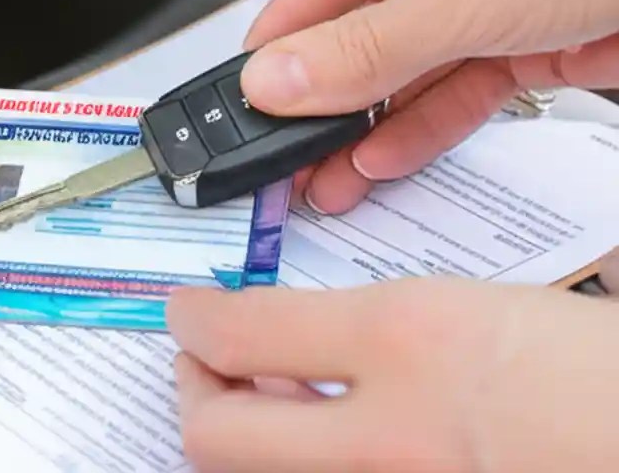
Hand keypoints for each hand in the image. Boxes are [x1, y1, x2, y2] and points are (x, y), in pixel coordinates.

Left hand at [165, 277, 618, 471]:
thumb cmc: (591, 373)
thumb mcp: (469, 309)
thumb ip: (364, 319)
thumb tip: (282, 331)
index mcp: (408, 341)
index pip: (241, 332)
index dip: (194, 319)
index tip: (186, 311)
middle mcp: (387, 436)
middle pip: (215, 434)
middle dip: (190, 392)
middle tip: (201, 359)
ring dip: (243, 433)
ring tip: (267, 393)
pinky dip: (301, 460)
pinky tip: (330, 436)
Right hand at [239, 0, 618, 213]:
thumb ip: (363, 49)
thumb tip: (277, 80)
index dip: (288, 33)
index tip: (248, 88)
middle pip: (375, 15)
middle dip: (332, 90)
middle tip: (281, 142)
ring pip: (417, 55)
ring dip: (373, 118)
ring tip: (321, 169)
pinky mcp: (542, 23)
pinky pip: (466, 79)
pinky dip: (427, 121)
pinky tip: (381, 157)